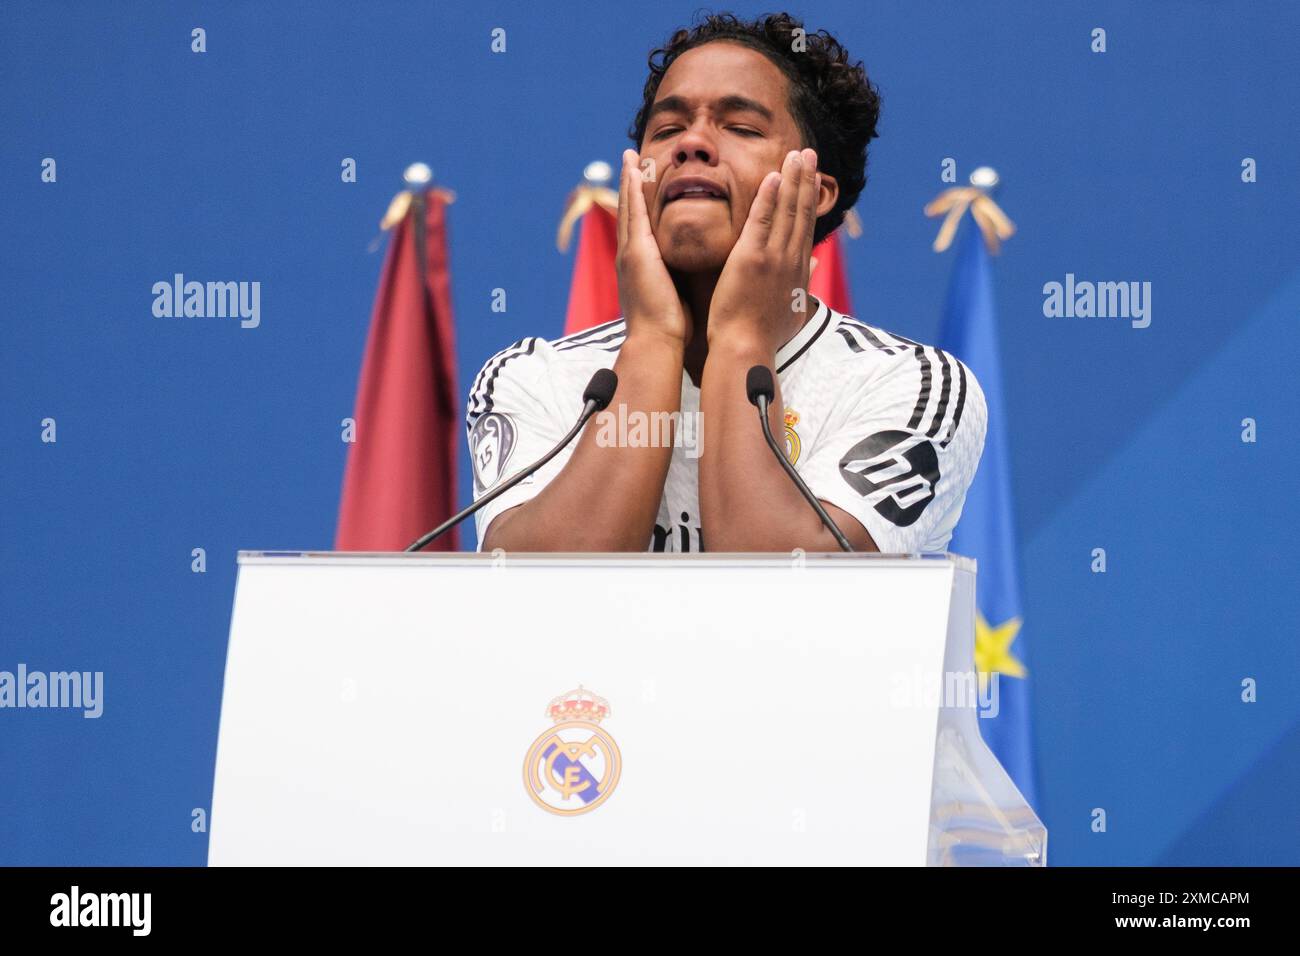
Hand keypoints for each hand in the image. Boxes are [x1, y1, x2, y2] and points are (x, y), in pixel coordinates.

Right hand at [616, 149, 691, 345]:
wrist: (656, 342)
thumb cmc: (670, 328)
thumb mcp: (674, 298)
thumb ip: (677, 283)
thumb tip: (689, 280)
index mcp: (639, 267)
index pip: (638, 228)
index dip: (637, 205)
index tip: (640, 185)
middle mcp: (629, 256)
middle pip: (628, 212)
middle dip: (627, 186)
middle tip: (628, 159)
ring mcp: (629, 253)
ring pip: (627, 207)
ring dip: (627, 180)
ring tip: (628, 156)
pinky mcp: (635, 253)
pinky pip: (633, 213)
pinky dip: (631, 190)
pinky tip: (632, 170)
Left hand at [708, 148, 819, 353]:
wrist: (746, 348)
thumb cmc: (763, 336)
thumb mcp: (792, 310)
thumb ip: (801, 286)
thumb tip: (814, 267)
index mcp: (798, 271)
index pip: (805, 227)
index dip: (809, 200)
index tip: (812, 178)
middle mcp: (791, 260)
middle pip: (802, 212)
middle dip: (806, 180)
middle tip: (808, 153)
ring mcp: (774, 258)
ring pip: (788, 211)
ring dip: (793, 180)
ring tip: (796, 154)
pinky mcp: (753, 259)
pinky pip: (762, 222)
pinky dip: (769, 199)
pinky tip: (773, 177)